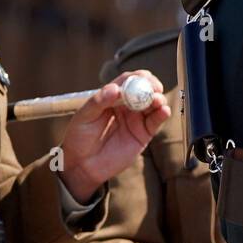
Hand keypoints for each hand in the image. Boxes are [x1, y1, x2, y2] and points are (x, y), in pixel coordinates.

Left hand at [59, 70, 170, 202]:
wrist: (82, 165)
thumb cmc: (79, 138)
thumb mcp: (84, 116)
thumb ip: (99, 101)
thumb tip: (114, 88)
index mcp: (112, 97)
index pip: (128, 81)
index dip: (137, 77)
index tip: (141, 79)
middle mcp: (127, 105)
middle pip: (145, 89)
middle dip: (152, 86)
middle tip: (153, 88)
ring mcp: (137, 119)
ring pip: (154, 103)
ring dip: (159, 99)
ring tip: (156, 101)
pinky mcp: (144, 133)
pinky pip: (156, 121)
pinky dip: (162, 114)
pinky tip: (163, 111)